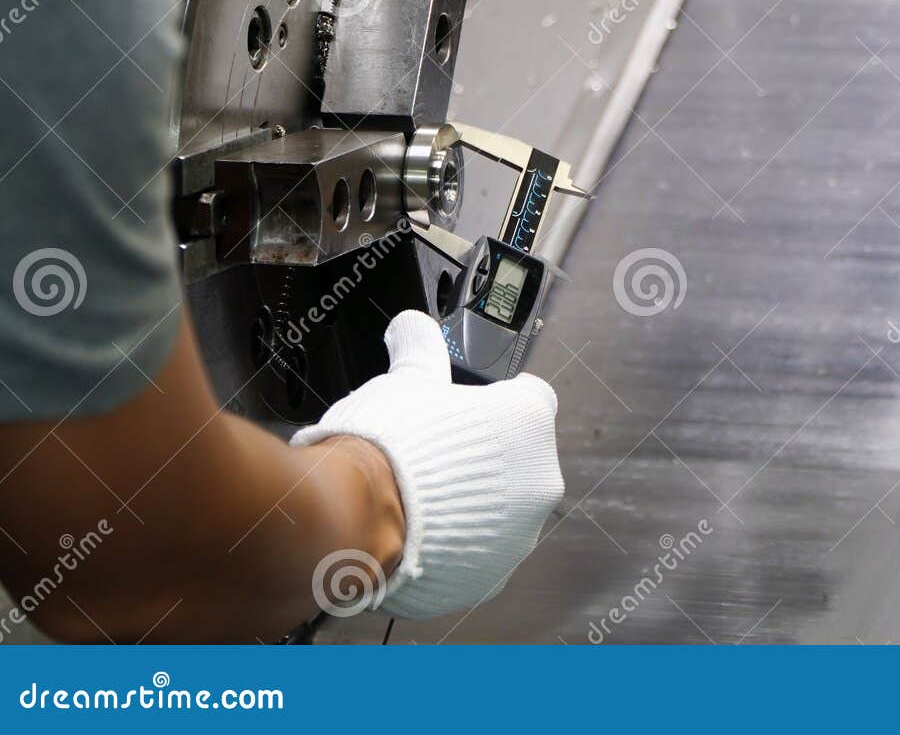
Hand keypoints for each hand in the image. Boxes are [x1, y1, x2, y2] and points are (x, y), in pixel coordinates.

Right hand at [290, 310, 562, 618]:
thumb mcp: (405, 381)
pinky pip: (478, 554)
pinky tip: (420, 530)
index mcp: (529, 423)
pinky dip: (456, 544)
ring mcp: (518, 537)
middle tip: (437, 454)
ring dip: (471, 504)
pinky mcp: (490, 578)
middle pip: (516, 460)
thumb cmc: (388, 446)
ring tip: (421, 496)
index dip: (498, 400)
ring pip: (500, 511)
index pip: (529, 398)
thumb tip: (411, 325)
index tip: (474, 407)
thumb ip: (419, 349)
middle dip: (483, 457)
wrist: (356, 521)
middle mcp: (539, 482)